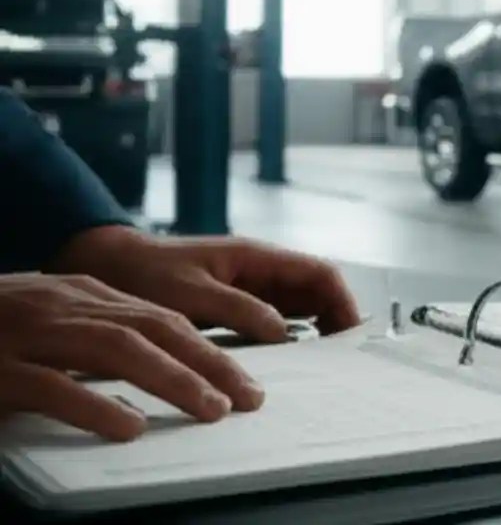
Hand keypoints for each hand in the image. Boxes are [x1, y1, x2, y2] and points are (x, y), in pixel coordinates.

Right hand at [0, 273, 263, 441]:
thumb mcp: (50, 321)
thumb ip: (98, 334)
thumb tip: (166, 364)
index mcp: (80, 294)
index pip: (162, 316)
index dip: (210, 346)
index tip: (249, 377)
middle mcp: (62, 305)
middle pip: (154, 328)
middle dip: (210, 363)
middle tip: (249, 397)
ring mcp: (28, 333)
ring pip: (116, 348)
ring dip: (172, 379)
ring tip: (210, 410)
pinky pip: (52, 386)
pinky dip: (94, 406)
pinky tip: (127, 428)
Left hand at [48, 226, 360, 343]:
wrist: (101, 265)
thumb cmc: (143, 271)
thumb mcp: (191, 293)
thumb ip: (240, 310)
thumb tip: (285, 333)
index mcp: (256, 257)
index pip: (320, 274)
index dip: (343, 302)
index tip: (350, 335)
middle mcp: (258, 272)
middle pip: (315, 294)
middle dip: (333, 323)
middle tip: (339, 360)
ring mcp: (246, 289)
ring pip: (295, 311)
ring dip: (310, 335)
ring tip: (316, 367)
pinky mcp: (231, 308)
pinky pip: (269, 325)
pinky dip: (283, 342)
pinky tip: (279, 365)